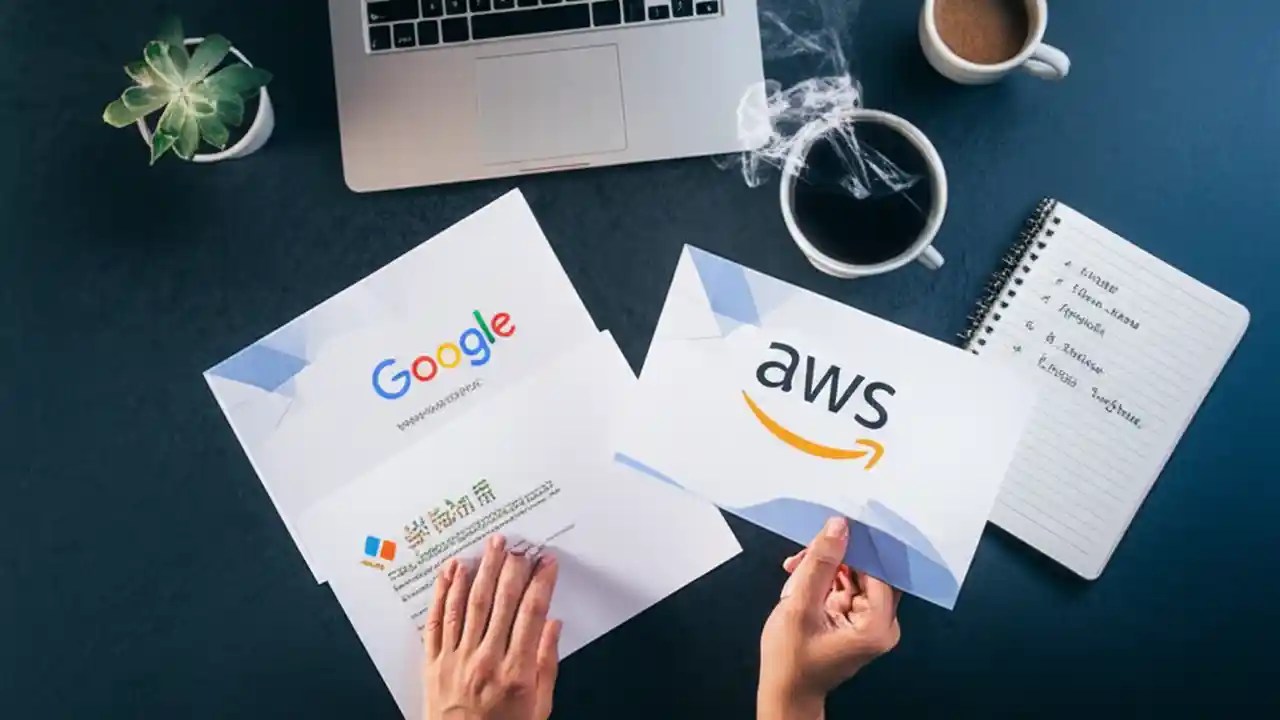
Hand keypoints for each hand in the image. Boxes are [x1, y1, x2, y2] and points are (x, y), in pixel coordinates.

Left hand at [423, 535, 561, 719]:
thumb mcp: (538, 707)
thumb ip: (546, 664)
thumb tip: (553, 625)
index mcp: (515, 672)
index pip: (531, 614)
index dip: (541, 583)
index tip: (547, 563)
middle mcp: (485, 661)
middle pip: (501, 602)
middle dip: (513, 568)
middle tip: (520, 546)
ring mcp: (456, 659)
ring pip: (470, 604)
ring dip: (482, 570)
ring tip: (491, 546)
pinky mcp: (433, 663)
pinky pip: (438, 620)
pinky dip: (444, 592)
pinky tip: (453, 571)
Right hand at [757, 517, 901, 719]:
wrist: (785, 692)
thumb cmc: (791, 660)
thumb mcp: (799, 605)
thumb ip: (821, 563)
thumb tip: (840, 525)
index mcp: (876, 625)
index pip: (878, 570)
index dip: (860, 545)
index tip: (837, 524)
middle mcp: (881, 623)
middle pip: (868, 571)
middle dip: (836, 556)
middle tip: (805, 551)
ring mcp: (869, 621)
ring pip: (855, 575)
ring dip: (826, 567)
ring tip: (795, 568)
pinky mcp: (855, 619)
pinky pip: (846, 586)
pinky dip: (824, 579)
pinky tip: (800, 578)